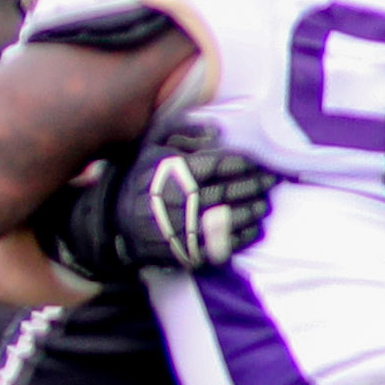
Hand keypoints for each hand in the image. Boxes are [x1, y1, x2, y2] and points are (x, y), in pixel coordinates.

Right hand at [38, 118, 274, 283]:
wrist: (114, 224)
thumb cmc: (139, 180)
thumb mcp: (151, 148)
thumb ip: (182, 133)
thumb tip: (215, 133)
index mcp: (173, 173)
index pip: (218, 166)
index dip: (244, 165)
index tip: (259, 165)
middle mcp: (178, 200)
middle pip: (227, 192)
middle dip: (253, 187)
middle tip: (270, 183)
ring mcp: (181, 228)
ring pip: (226, 218)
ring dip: (251, 211)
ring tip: (264, 206)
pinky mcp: (183, 251)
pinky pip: (218, 245)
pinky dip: (240, 239)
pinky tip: (253, 230)